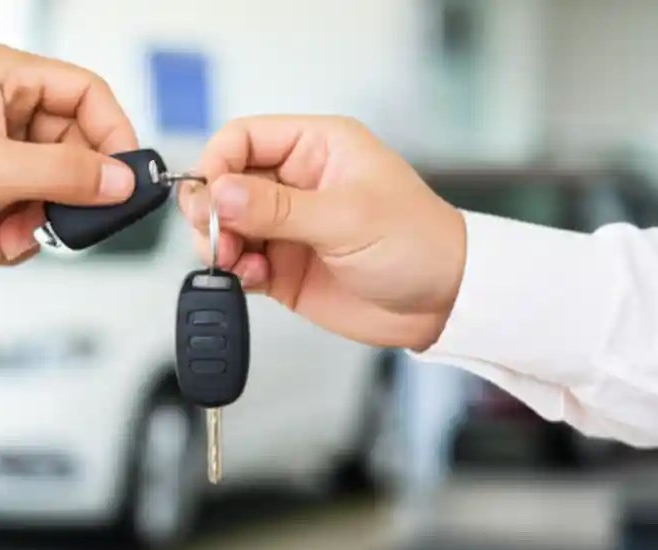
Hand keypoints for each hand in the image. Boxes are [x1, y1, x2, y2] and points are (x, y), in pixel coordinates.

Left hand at [0, 40, 138, 273]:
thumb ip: (65, 175)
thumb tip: (120, 181)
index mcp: (0, 75)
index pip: (86, 93)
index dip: (112, 135)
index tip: (123, 180)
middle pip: (73, 147)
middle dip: (65, 194)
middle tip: (63, 222)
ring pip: (51, 186)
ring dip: (38, 221)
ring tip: (10, 236)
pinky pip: (26, 210)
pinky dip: (16, 234)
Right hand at [177, 116, 466, 349]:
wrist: (443, 303)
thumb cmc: (419, 244)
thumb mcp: (347, 217)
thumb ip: (278, 207)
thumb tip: (221, 192)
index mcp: (316, 147)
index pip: (243, 138)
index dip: (218, 163)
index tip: (214, 196)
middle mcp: (295, 182)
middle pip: (225, 183)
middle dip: (214, 209)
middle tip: (218, 233)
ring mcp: (286, 226)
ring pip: (225, 226)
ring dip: (220, 244)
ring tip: (237, 262)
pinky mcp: (282, 266)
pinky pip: (238, 264)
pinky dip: (233, 273)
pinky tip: (251, 279)